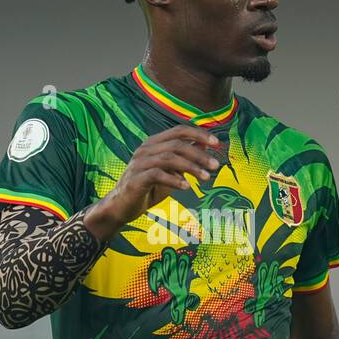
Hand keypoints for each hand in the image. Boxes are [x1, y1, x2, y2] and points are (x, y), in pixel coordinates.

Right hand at [83, 125, 222, 239]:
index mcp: (154, 143)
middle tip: (215, 166)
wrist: (121, 208)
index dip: (199, 134)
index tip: (217, 144)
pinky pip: (157, 174)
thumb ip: (184, 158)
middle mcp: (145, 149)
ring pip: (169, 158)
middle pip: (176, 144)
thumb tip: (205, 145)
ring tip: (206, 178)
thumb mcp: (170, 172)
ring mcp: (139, 163)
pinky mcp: (135, 179)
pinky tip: (186, 187)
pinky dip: (174, 179)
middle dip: (199, 154)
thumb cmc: (147, 189)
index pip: (179, 131)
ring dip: (191, 167)